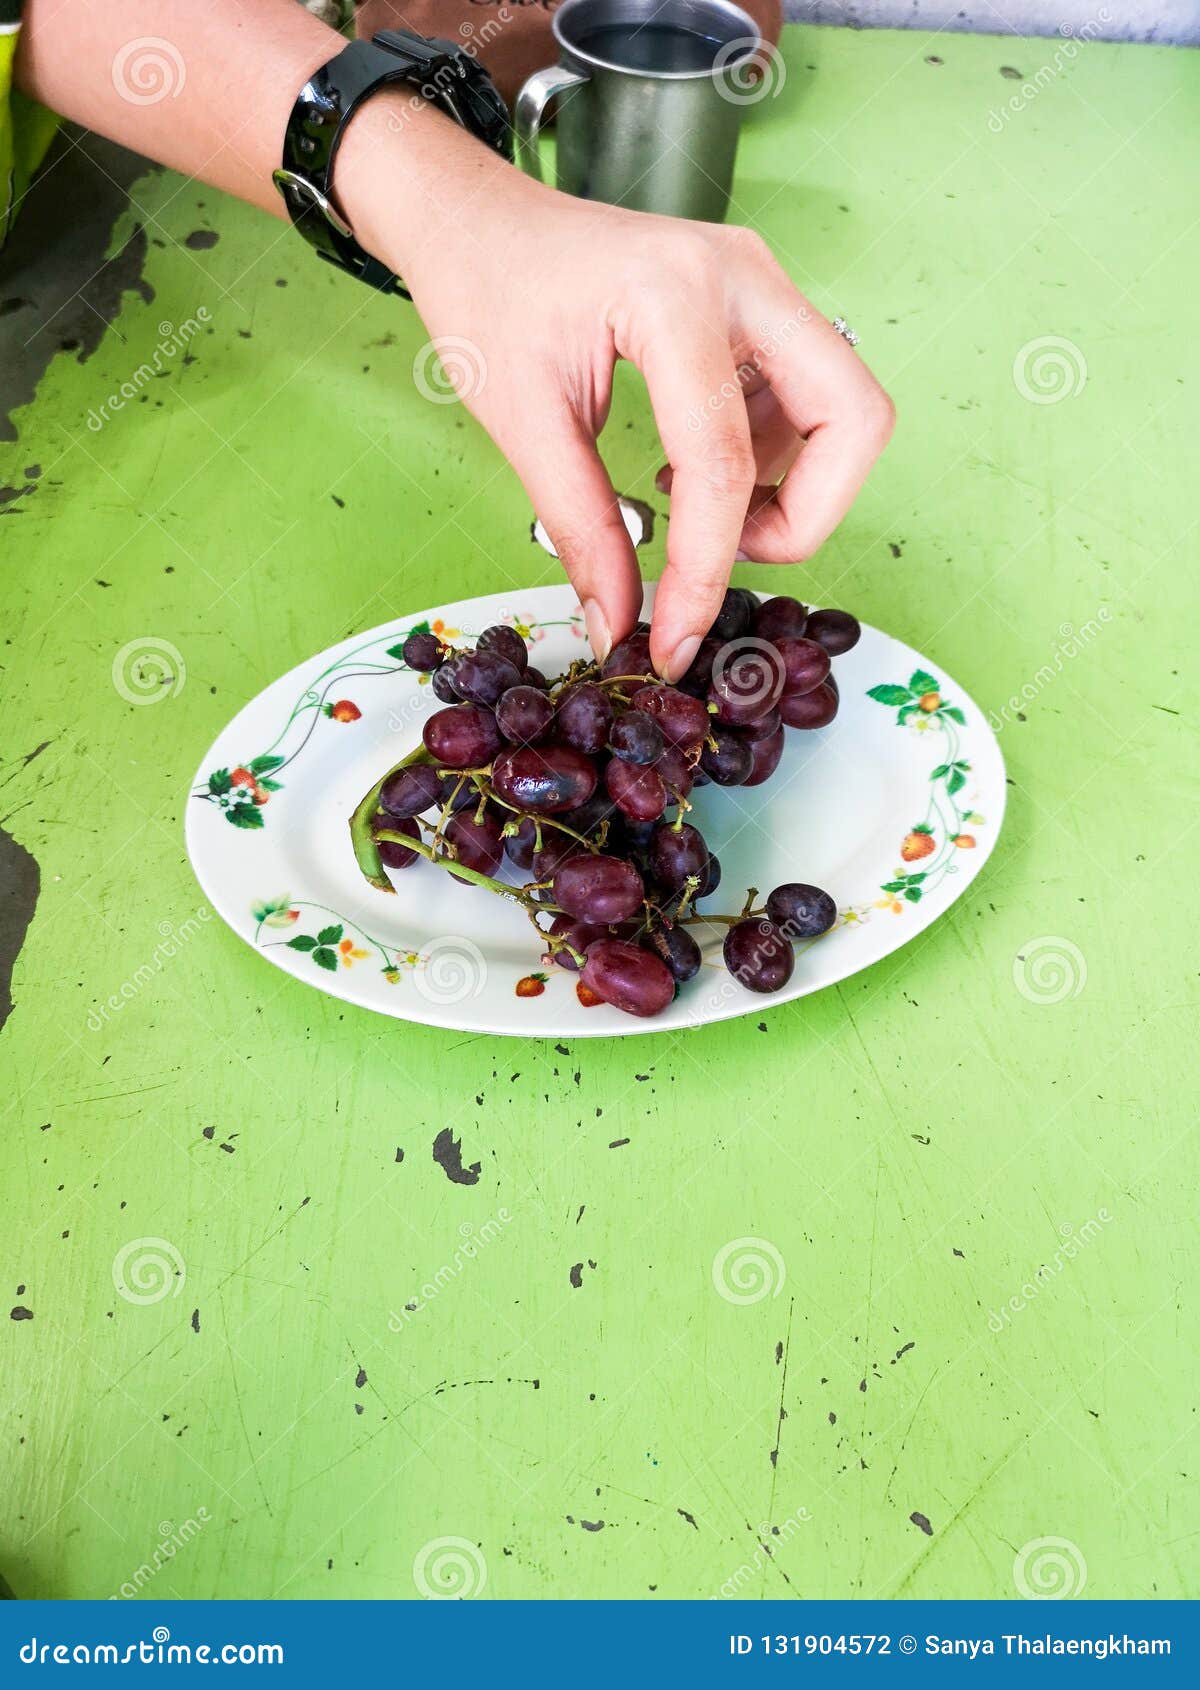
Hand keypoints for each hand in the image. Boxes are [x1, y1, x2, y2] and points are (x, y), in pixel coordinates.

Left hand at [343, 105, 895, 680]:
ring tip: (708, 514)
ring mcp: (761, 284)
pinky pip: (812, 397)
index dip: (706, 570)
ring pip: (846, 409)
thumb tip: (618, 621)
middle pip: (851, 419)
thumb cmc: (486, 293)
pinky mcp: (760, 306)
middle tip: (732, 557)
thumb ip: (579, 527)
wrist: (477, 221)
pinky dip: (776, 456)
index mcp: (673, 293)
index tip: (674, 637)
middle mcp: (742, 277)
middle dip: (807, 516)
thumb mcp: (521, 420)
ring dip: (798, 486)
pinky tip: (701, 470)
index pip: (721, 461)